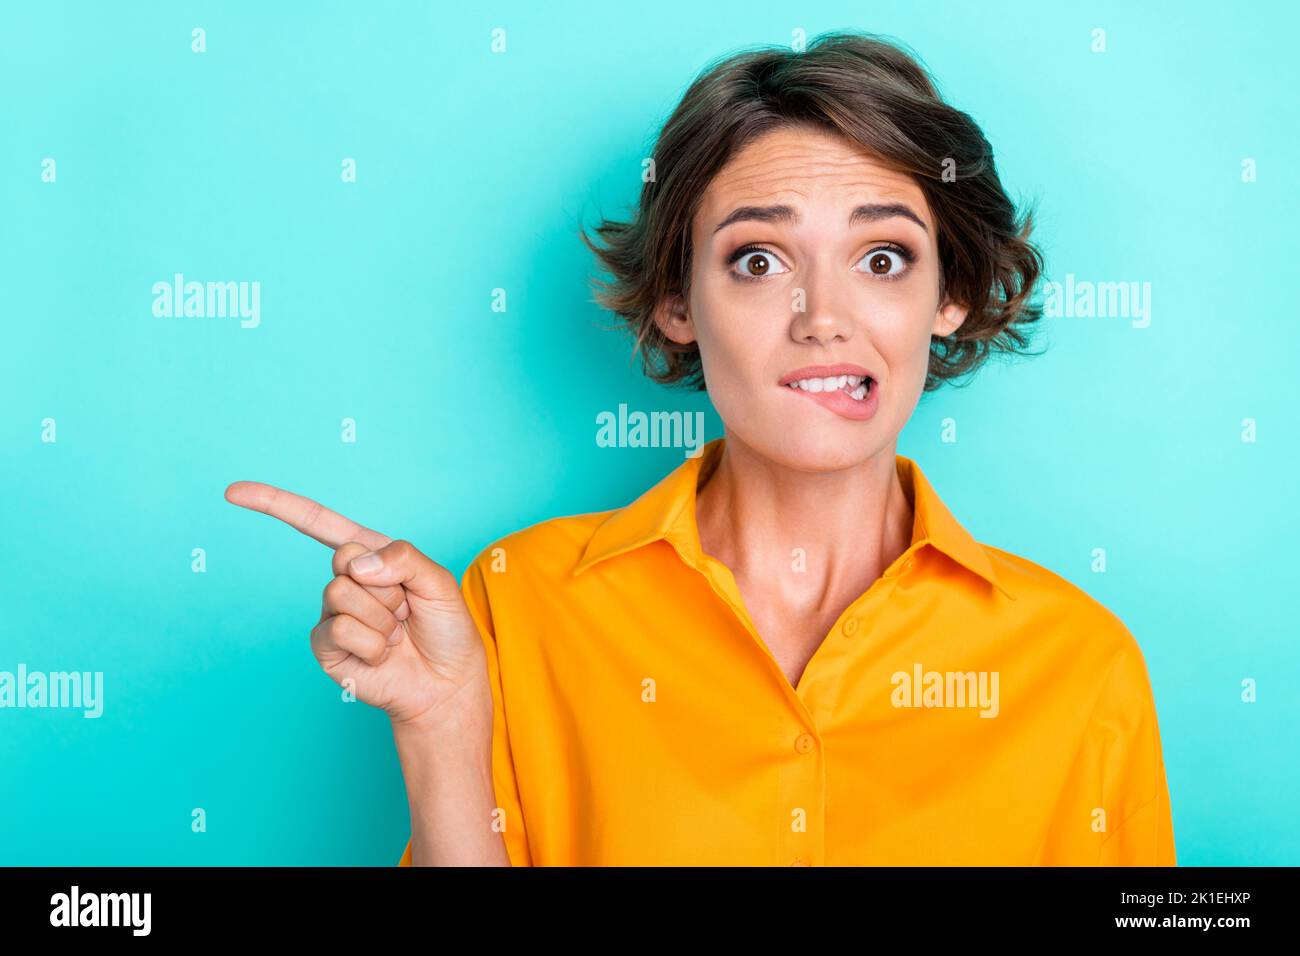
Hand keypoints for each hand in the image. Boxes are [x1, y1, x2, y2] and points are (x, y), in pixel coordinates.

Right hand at [224, 482, 489, 730]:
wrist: (447, 683)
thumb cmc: (446, 629)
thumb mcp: (438, 580)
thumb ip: (403, 557)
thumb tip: (355, 564)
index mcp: (370, 555)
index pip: (318, 523)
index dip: (276, 504)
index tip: (233, 492)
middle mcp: (346, 581)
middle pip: (344, 560)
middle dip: (386, 586)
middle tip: (405, 609)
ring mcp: (332, 615)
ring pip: (341, 595)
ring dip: (382, 618)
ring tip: (396, 634)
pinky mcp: (326, 647)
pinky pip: (340, 631)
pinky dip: (373, 644)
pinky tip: (382, 654)